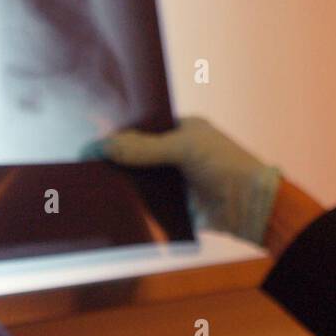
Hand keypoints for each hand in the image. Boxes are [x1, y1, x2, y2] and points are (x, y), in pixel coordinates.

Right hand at [103, 116, 281, 246]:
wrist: (251, 204)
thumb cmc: (225, 164)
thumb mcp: (184, 148)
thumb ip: (145, 147)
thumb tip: (105, 145)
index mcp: (183, 130)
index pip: (143, 129)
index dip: (119, 136)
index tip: (90, 146)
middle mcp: (178, 153)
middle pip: (139, 156)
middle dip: (117, 161)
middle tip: (84, 167)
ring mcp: (176, 180)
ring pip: (142, 180)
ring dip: (123, 184)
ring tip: (89, 187)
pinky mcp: (176, 205)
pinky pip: (150, 204)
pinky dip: (134, 205)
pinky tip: (110, 207)